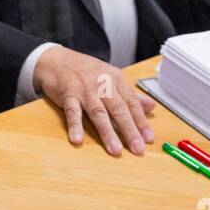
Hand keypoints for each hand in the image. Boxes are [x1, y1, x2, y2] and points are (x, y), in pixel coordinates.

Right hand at [34, 46, 154, 155]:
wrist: (58, 60)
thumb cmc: (87, 72)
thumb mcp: (111, 78)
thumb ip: (130, 95)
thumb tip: (151, 107)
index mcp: (116, 80)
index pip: (132, 103)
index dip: (141, 122)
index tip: (148, 139)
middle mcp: (103, 84)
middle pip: (119, 109)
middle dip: (129, 130)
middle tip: (137, 148)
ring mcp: (85, 90)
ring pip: (98, 112)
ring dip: (107, 132)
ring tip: (115, 149)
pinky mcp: (68, 95)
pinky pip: (72, 112)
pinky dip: (75, 125)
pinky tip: (77, 139)